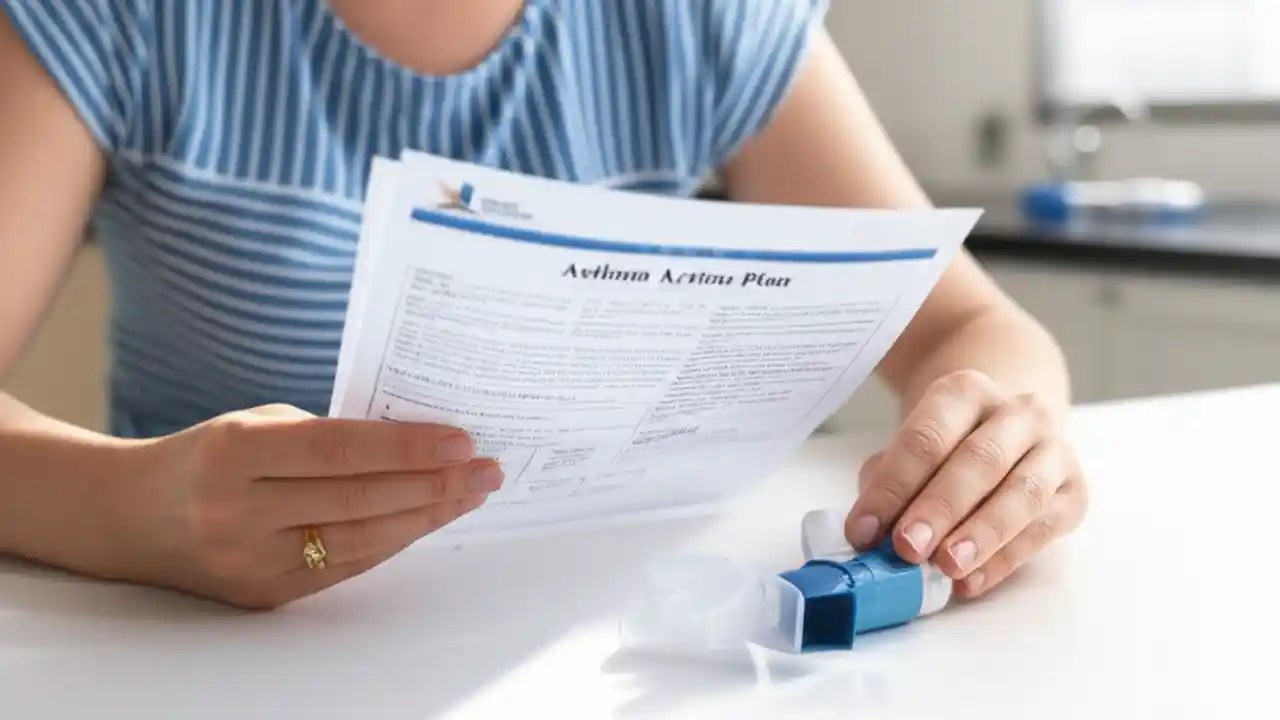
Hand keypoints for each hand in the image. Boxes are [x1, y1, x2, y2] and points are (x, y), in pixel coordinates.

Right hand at [114, 405, 500, 608]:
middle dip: (433, 485)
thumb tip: (415, 447)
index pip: (340, 450)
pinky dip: (392, 540)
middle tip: (486, 469)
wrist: (131, 516)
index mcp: (234, 453)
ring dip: (426, 517)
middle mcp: (239, 512)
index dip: (407, 447)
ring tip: (471, 494)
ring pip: (360, 540)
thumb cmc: (207, 456)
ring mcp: (250, 561)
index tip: (461, 441)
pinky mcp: (264, 595)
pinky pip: (345, 566)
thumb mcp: (255, 425)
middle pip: (359, 499)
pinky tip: (426, 520)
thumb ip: (327, 437)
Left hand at [845, 370, 1087, 597]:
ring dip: (982, 535)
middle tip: (908, 548)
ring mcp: (1054, 449)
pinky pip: (1043, 528)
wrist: (1011, 430)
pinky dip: (1005, 559)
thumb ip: (888, 482)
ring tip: (947, 567)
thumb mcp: (912, 449)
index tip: (864, 529)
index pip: (927, 437)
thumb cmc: (950, 446)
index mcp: (966, 392)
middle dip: (940, 509)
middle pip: (980, 460)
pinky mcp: (1075, 491)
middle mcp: (1018, 413)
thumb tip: (870, 532)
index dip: (893, 486)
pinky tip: (973, 582)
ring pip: (1022, 493)